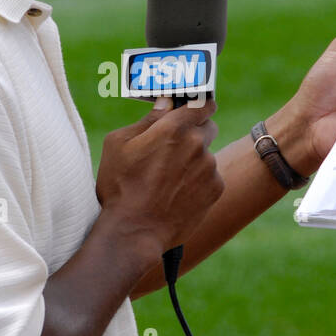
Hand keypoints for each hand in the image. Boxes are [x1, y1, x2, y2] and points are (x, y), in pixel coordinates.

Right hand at [96, 98, 223, 254]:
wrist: (134, 231)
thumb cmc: (120, 186)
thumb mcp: (119, 144)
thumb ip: (147, 120)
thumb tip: (166, 104)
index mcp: (174, 127)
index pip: (202, 104)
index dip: (200, 106)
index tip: (197, 109)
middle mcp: (197, 143)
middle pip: (208, 127)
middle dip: (195, 133)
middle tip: (176, 148)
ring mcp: (209, 167)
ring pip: (207, 155)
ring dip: (194, 161)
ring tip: (169, 180)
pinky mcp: (215, 189)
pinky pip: (210, 178)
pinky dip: (198, 182)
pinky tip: (177, 194)